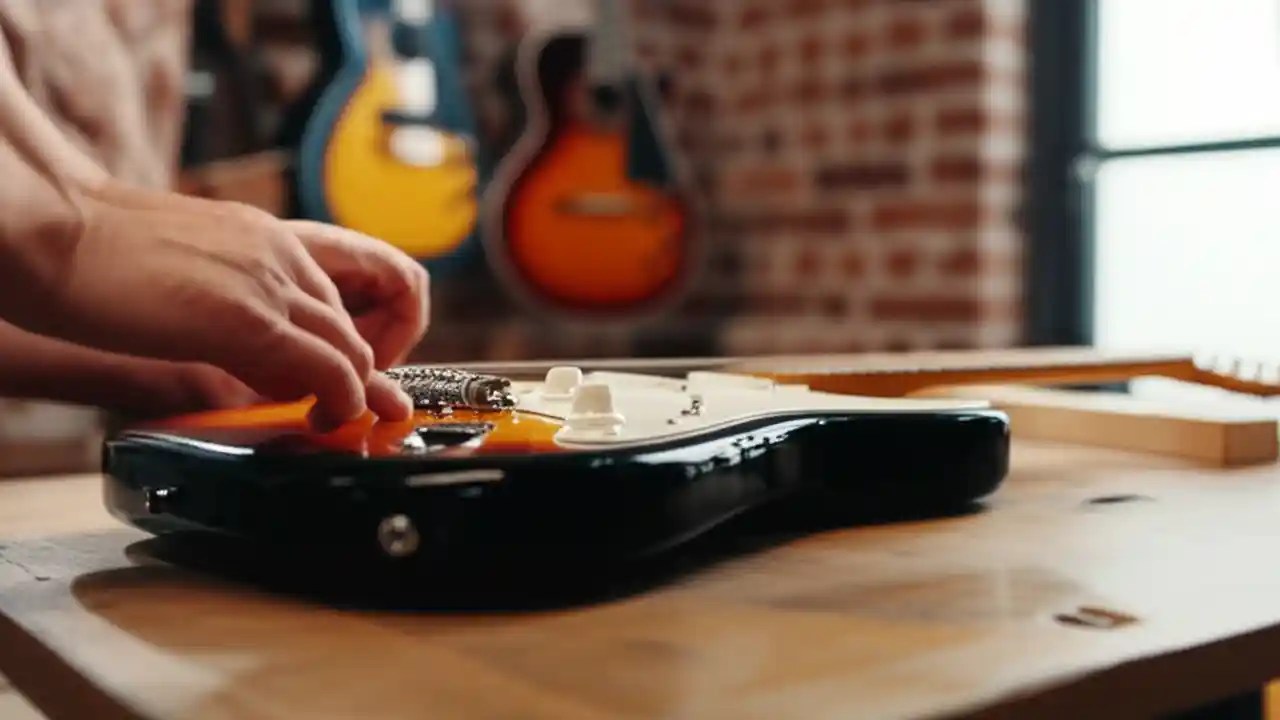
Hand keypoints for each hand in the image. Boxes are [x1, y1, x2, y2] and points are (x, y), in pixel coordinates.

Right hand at [3, 180, 412, 427]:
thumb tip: (243, 355)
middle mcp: (279, 253)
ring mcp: (270, 283)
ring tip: (336, 423)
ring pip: (349, 347)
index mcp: (263, 238)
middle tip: (345, 412)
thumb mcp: (185, 278)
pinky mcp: (253, 320)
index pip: (329, 299)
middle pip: (348, 324)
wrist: (51, 226)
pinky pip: (328, 367)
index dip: (336, 346)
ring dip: (352, 392)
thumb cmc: (92, 256)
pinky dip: (341, 400)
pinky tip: (325, 420)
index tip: (333, 383)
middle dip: (356, 375)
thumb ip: (226, 308)